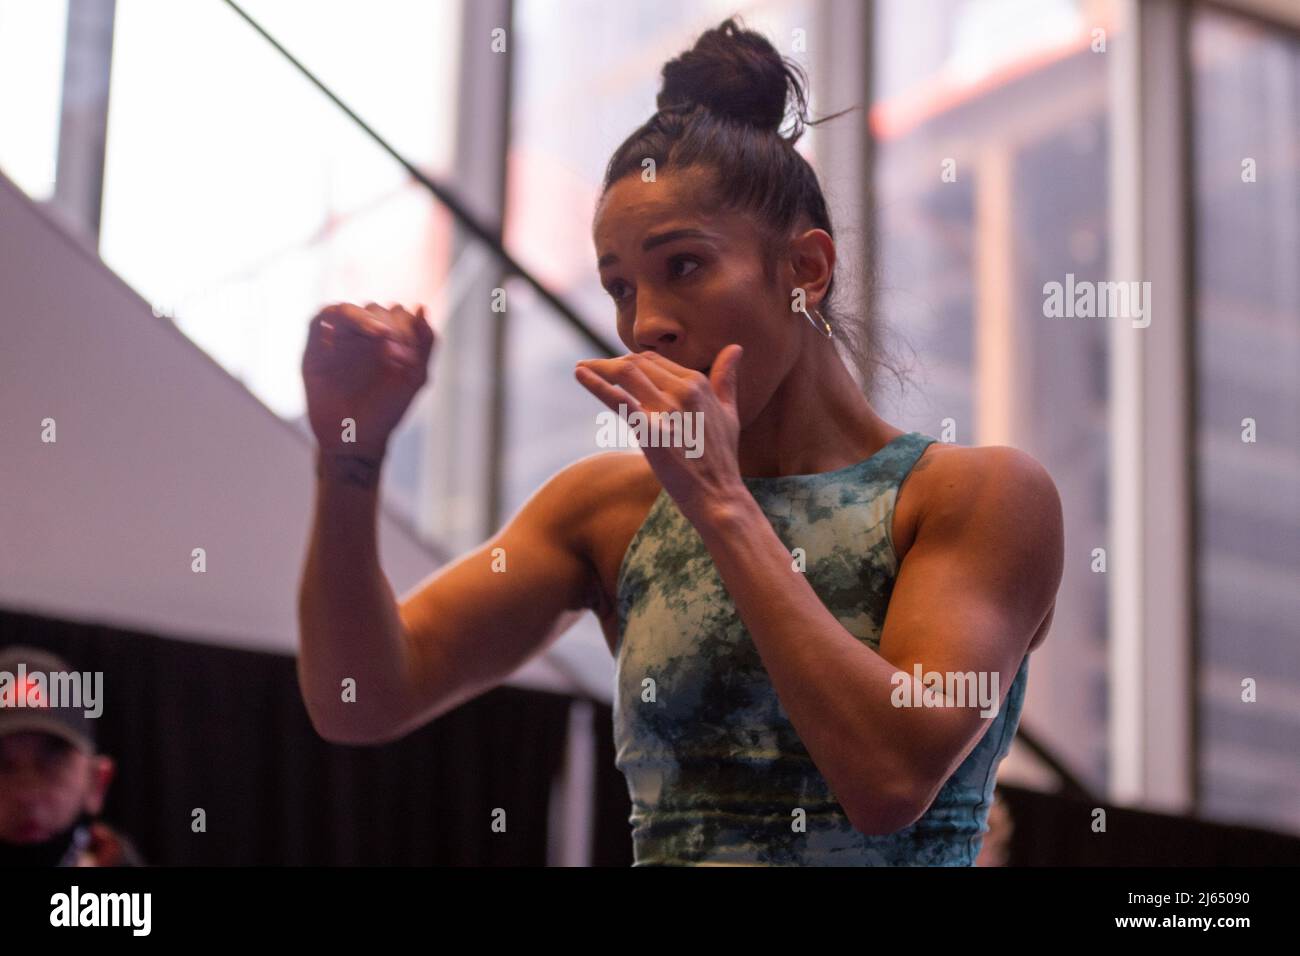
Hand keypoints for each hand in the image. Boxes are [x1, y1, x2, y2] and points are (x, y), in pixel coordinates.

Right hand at [301, 301, 435, 459]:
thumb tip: (421, 308)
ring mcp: (338, 341)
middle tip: (395, 350)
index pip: (398, 314)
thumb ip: (425, 343)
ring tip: (380, 335)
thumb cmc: (386, 411)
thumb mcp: (415, 378)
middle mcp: (362, 336)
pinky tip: (344, 335)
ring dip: (364, 318)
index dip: (405, 326)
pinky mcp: (315, 349)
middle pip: (374, 309)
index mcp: (388, 340)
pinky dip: (330, 318)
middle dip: (387, 324)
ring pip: (347, 309)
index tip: (407, 353)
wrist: (355, 438)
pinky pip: (319, 320)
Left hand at [574, 345, 745, 521]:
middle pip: (639, 363)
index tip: (615, 368)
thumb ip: (727, 379)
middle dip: (613, 363)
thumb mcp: (729, 413)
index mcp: (698, 384)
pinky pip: (619, 400)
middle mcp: (683, 391)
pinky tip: (579, 372)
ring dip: (600, 367)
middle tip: (594, 368)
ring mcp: (667, 410)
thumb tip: (736, 347)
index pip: (656, 361)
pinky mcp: (651, 431)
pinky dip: (596, 383)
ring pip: (627, 373)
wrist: (718, 495)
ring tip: (582, 367)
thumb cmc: (722, 458)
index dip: (632, 361)